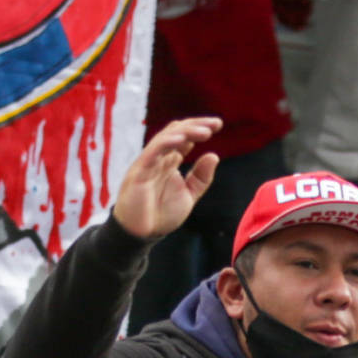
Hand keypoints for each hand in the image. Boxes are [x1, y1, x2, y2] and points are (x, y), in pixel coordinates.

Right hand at [111, 117, 223, 239]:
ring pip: (166, 138)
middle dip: (196, 125)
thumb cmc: (161, 214)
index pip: (184, 137)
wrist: (142, 233)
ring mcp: (149, 163)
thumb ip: (201, 177)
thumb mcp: (189, 195)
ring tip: (205, 131)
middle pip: (176, 132)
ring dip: (186, 132)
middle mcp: (160, 158)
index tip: (218, 125)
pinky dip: (166, 143)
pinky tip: (182, 140)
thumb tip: (214, 155)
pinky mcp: (139, 171)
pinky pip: (152, 152)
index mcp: (170, 161)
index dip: (199, 128)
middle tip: (216, 124)